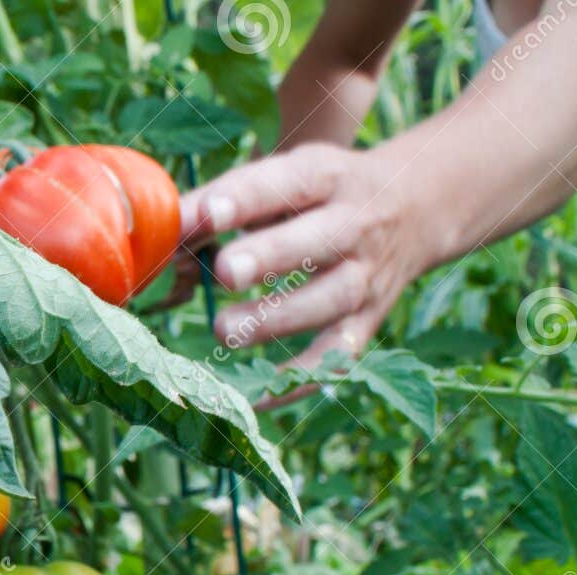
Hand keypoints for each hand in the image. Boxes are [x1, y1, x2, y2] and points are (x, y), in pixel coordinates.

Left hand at [178, 142, 431, 389]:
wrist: (415, 207)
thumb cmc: (318, 192)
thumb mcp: (283, 177)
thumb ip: (223, 202)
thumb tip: (160, 230)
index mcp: (327, 176)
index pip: (286, 182)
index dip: (245, 199)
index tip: (205, 214)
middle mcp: (355, 225)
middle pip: (319, 240)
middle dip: (271, 256)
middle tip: (224, 272)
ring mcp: (366, 277)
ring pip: (330, 300)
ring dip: (277, 319)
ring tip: (223, 330)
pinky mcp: (368, 321)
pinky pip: (338, 356)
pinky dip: (300, 380)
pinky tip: (256, 397)